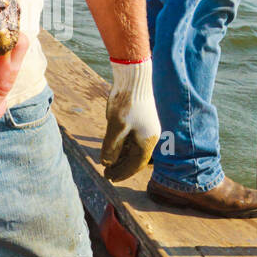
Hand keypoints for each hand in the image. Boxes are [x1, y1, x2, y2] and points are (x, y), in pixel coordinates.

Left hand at [101, 59, 160, 181]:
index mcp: (147, 140)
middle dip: (121, 167)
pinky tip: (113, 149)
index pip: (135, 164)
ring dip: (121, 157)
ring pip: (133, 148)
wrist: (134, 78)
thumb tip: (106, 162)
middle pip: (135, 158)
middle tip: (106, 173)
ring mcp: (146, 128)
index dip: (122, 173)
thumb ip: (111, 147)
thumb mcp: (115, 127)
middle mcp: (150, 136)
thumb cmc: (126, 102)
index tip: (109, 178)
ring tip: (107, 162)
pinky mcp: (141, 120)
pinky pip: (133, 139)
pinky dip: (123, 146)